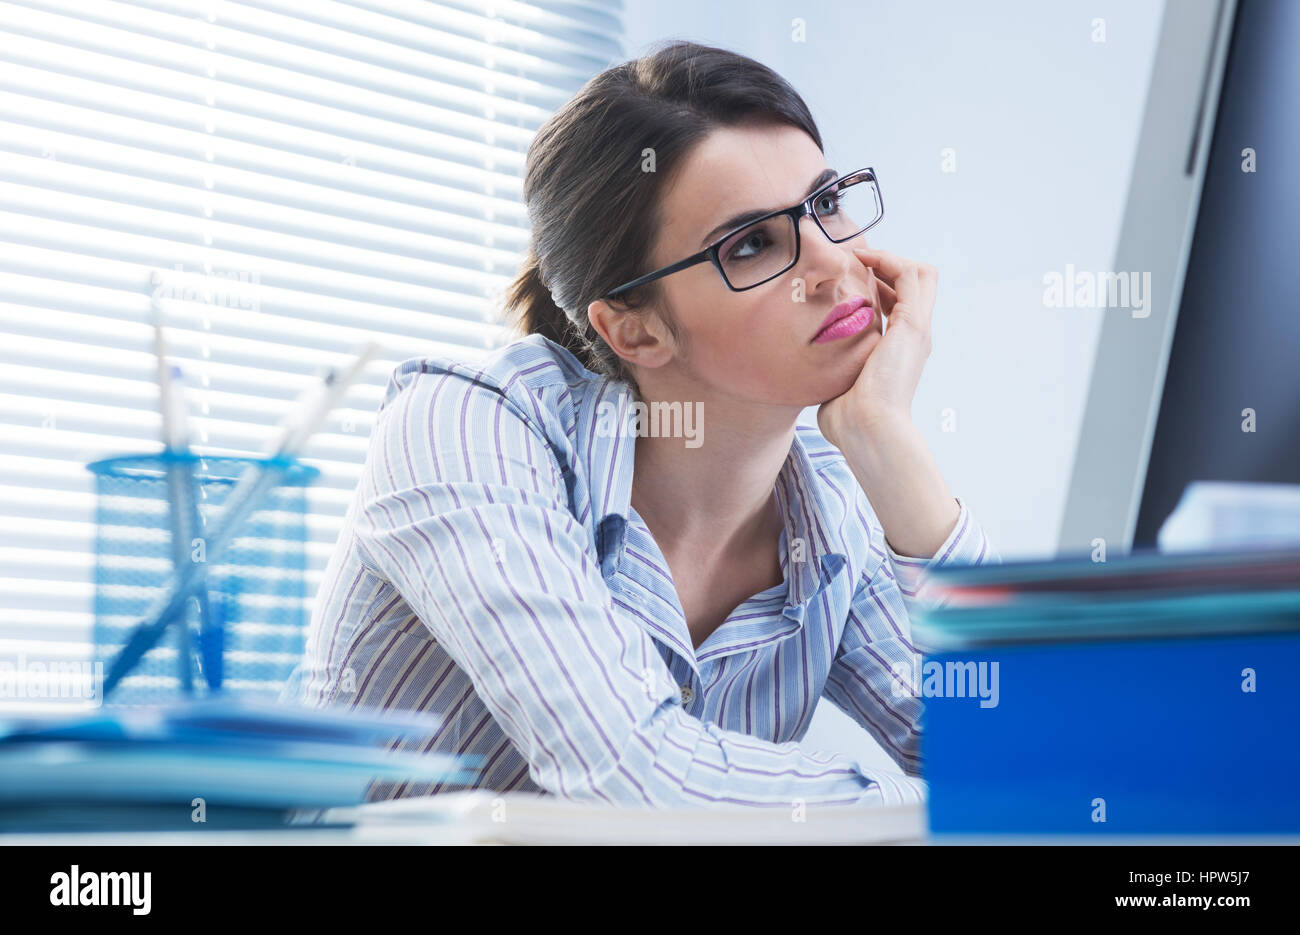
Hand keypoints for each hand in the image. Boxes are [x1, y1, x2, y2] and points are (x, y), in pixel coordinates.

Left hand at [817, 246, 937, 447]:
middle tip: (856, 261)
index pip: (899, 303)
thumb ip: (832, 370)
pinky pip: (910, 275)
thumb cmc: (847, 418)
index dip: (878, 286)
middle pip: (917, 284)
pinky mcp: (912, 325)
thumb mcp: (838, 384)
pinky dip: (889, 260)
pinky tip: (862, 259)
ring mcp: (917, 330)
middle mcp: (914, 337)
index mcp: (899, 350)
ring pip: (920, 274)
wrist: (866, 429)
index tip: (849, 278)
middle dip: (889, 265)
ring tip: (860, 255)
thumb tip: (810, 372)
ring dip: (890, 258)